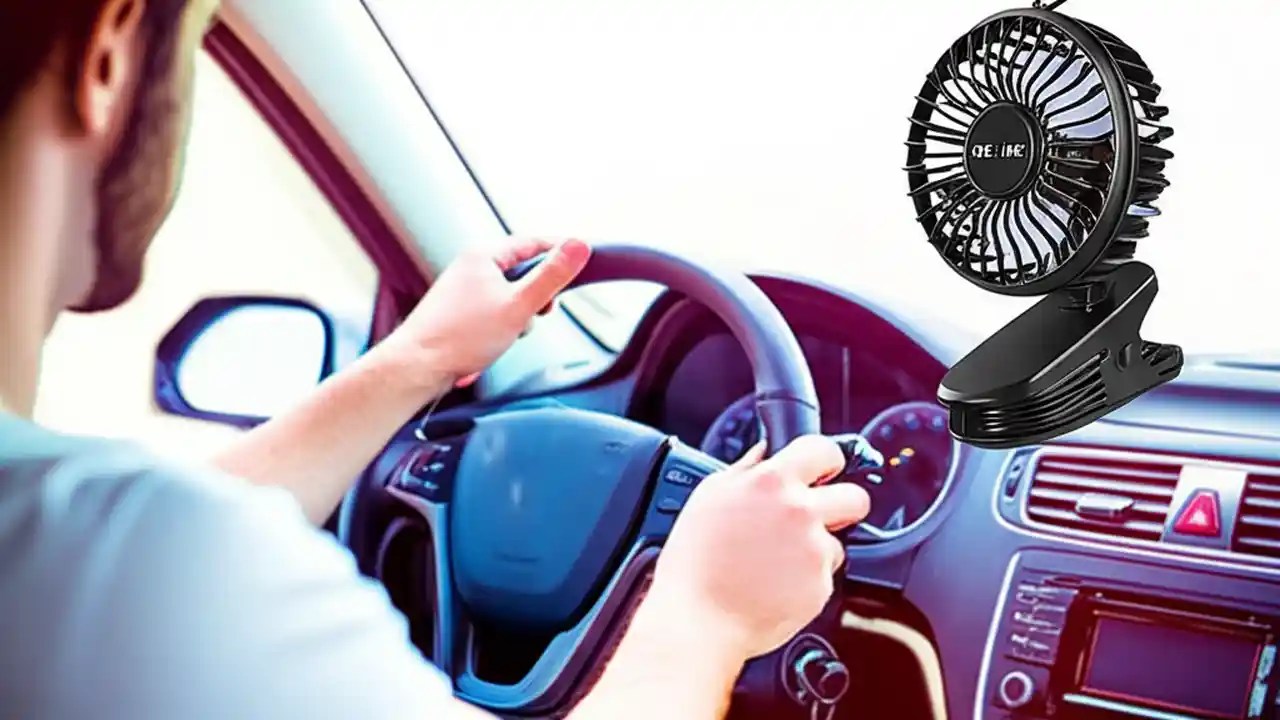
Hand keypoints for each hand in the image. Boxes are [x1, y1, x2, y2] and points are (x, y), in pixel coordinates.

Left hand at [378, 237, 591, 387]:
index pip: (533, 243)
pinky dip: (501, 328)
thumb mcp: (519, 305)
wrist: (418, 366)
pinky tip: (492, 344)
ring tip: (507, 334)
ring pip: (510, 297)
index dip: (559, 254)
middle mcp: (471, 268)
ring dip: (518, 317)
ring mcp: (463, 291)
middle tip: (538, 313)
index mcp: (483, 256)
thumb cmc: (460, 337)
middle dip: (536, 297)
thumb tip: (578, 246)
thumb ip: (552, 277)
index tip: (579, 263)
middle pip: (523, 273)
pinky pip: (494, 313)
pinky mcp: (459, 313)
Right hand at [647, 436, 870, 659]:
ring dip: (818, 548)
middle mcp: (799, 511)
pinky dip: (808, 580)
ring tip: (779, 561)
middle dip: (842, 505)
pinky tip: (777, 583)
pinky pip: (826, 575)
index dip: (826, 461)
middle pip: (855, 497)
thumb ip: (744, 469)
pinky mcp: (821, 585)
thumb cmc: (694, 563)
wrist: (697, 620)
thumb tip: (763, 452)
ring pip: (840, 541)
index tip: (822, 471)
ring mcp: (813, 549)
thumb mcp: (709, 498)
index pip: (824, 450)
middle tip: (818, 517)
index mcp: (770, 481)